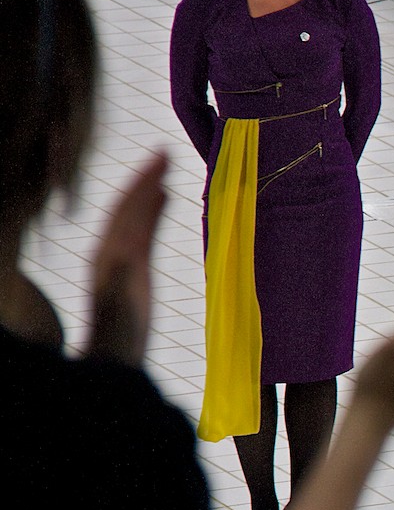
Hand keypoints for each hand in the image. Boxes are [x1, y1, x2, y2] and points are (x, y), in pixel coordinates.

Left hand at [86, 151, 168, 364]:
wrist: (115, 357)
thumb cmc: (120, 336)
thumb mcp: (120, 308)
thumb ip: (120, 279)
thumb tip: (123, 251)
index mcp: (110, 254)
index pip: (127, 208)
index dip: (143, 182)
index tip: (162, 155)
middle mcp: (111, 250)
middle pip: (128, 205)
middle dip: (145, 177)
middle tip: (166, 152)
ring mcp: (120, 257)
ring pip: (134, 213)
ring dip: (148, 188)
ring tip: (166, 167)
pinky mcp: (131, 266)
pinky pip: (143, 227)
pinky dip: (153, 208)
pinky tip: (165, 198)